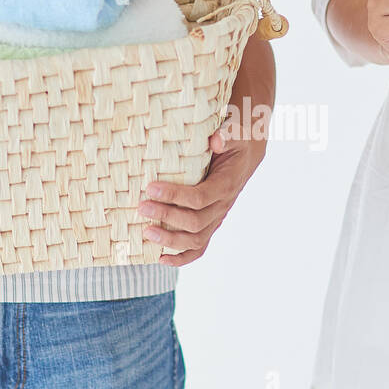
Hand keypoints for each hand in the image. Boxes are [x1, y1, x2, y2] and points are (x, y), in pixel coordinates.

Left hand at [139, 122, 265, 265]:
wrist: (246, 152)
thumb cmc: (235, 139)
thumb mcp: (235, 130)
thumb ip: (227, 133)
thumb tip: (215, 140)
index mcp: (226, 184)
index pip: (200, 197)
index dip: (175, 196)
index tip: (150, 188)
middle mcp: (222, 205)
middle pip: (195, 222)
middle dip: (167, 217)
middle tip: (142, 207)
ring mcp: (216, 218)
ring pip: (196, 239)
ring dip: (170, 240)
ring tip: (147, 232)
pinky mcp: (210, 224)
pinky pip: (199, 248)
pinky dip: (181, 257)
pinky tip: (160, 258)